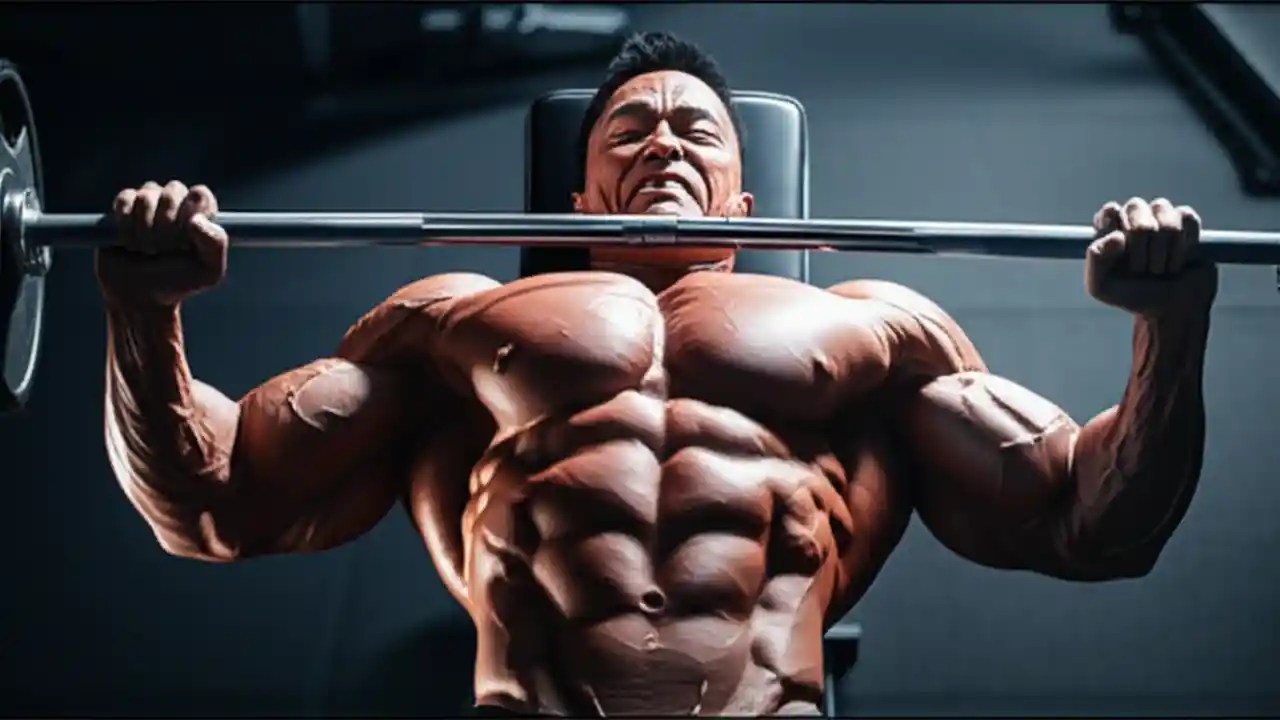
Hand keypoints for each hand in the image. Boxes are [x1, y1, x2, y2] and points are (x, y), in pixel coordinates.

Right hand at [95, 181, 228, 307]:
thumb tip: (196, 220)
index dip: (190, 214)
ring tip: (147, 250)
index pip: (200, 194)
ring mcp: (150, 201)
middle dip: (166, 227)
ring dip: (145, 230)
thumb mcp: (208, 272)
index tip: (185, 241)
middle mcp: (178, 201)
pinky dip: (126, 225)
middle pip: (172, 193)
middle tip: (164, 250)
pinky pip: (125, 200)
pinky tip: (129, 242)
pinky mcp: (124, 205)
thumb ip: (215, 245)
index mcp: (202, 213)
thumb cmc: (178, 283)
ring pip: (147, 196)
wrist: (140, 296)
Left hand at [1085, 197, 1217, 316]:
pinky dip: (1182, 246)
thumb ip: (1096, 259)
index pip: (1110, 210)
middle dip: (1140, 245)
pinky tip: (1178, 261)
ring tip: (1160, 269)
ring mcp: (1161, 216)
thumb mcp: (1100, 287)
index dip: (1116, 229)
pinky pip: (1186, 218)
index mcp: (1109, 228)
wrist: (1171, 309)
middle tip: (1141, 270)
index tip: (1120, 253)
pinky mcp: (1187, 221)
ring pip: (1163, 212)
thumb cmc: (1132, 295)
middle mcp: (1134, 216)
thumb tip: (1118, 236)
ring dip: (1162, 249)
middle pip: (1136, 207)